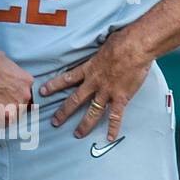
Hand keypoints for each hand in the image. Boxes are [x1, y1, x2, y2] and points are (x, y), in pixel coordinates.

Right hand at [0, 50, 33, 128]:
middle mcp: (24, 96)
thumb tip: (10, 72)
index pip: (29, 95)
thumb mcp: (11, 63)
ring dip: (5, 115)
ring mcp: (13, 106)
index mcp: (28, 83)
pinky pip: (0, 122)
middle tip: (2, 103)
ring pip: (12, 117)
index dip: (20, 97)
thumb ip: (15, 72)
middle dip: (13, 107)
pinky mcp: (1, 113)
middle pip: (22, 107)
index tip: (14, 98)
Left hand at [39, 27, 150, 141]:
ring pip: (92, 112)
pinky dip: (113, 128)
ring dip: (85, 124)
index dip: (54, 85)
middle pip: (75, 100)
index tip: (43, 92)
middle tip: (54, 122)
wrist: (136, 47)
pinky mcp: (121, 98)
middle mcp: (95, 82)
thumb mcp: (104, 45)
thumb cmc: (122, 41)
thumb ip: (100, 53)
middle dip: (63, 112)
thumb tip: (102, 52)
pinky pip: (116, 116)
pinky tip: (110, 138)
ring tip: (78, 134)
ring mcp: (107, 92)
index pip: (67, 78)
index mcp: (90, 68)